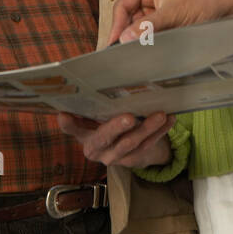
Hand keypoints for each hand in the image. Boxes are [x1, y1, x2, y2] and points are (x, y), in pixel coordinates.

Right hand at [56, 111, 174, 167]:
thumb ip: (90, 104)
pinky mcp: (134, 159)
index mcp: (84, 136)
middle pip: (106, 139)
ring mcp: (116, 157)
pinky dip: (160, 132)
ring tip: (160, 115)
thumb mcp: (94, 115)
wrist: (121, 147)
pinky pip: (148, 146)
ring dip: (147, 129)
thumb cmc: (104, 122)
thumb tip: (88, 74)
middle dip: (117, 128)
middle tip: (129, 117)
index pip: (74, 129)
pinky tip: (169, 120)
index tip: (63, 115)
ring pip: (132, 144)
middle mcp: (97, 150)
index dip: (69, 124)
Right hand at [108, 0, 229, 44]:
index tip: (113, 45)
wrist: (226, 6)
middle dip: (126, 35)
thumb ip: (148, 26)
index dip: (117, 26)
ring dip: (136, 40)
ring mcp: (155, 8)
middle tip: (120, 56)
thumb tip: (124, 38)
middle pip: (128, 18)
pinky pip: (149, 32)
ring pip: (138, 27)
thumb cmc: (202, 1)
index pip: (123, 6)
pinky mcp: (163, 21)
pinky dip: (147, 42)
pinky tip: (144, 53)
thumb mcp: (173, 14)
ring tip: (131, 57)